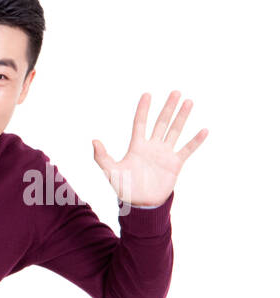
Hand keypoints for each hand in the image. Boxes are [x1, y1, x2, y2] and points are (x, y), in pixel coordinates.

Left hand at [93, 92, 206, 207]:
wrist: (140, 204)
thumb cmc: (124, 188)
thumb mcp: (111, 172)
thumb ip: (101, 157)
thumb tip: (94, 140)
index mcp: (137, 146)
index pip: (140, 123)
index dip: (143, 109)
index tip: (147, 95)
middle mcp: (152, 147)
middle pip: (161, 123)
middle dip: (168, 108)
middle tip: (176, 92)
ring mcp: (165, 154)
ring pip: (175, 131)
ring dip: (182, 117)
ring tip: (189, 102)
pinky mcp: (175, 164)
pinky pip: (187, 149)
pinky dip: (195, 141)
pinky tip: (204, 130)